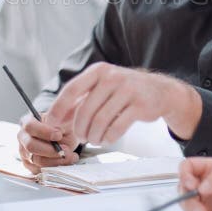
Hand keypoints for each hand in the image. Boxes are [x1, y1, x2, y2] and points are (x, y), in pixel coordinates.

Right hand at [17, 112, 79, 173]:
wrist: (64, 137)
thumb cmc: (60, 125)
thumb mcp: (63, 118)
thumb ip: (60, 119)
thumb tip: (58, 128)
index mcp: (27, 121)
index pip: (30, 126)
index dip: (44, 132)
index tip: (59, 135)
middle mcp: (23, 137)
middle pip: (31, 146)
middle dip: (51, 150)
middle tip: (66, 149)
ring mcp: (25, 152)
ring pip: (37, 161)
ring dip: (57, 160)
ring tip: (70, 155)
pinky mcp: (30, 165)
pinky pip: (41, 170)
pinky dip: (56, 167)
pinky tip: (66, 161)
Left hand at [45, 63, 189, 145]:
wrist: (159, 91)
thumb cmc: (124, 90)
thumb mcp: (101, 87)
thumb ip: (79, 100)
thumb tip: (55, 117)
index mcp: (98, 71)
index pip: (72, 89)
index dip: (59, 108)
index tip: (51, 123)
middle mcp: (112, 77)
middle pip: (85, 109)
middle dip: (80, 128)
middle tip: (81, 137)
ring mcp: (127, 90)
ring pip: (100, 121)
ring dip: (94, 136)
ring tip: (94, 139)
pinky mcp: (140, 106)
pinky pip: (117, 128)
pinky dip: (108, 138)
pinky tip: (107, 139)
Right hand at [178, 157, 211, 210]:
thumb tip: (202, 186)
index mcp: (210, 169)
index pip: (188, 166)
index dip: (185, 174)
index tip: (191, 185)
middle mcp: (205, 183)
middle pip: (184, 188)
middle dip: (189, 200)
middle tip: (200, 210)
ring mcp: (204, 199)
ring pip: (186, 204)